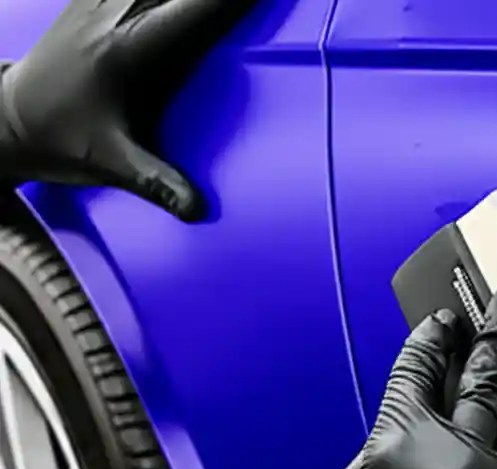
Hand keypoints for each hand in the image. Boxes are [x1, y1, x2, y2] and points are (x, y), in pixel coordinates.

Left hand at [0, 0, 255, 220]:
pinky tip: (177, 3)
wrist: (8, 119)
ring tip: (221, 6)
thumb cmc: (63, 140)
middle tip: (251, 4)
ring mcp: (99, 1)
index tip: (261, 0)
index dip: (228, 2)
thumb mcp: (111, 163)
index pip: (193, 9)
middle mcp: (114, 14)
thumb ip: (156, 181)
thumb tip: (197, 209)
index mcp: (129, 50)